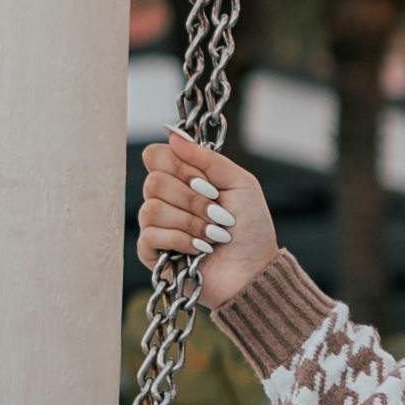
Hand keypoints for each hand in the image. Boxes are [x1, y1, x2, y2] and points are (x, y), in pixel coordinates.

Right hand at [137, 128, 276, 306]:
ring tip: (214, 235)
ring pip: (151, 209)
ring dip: (190, 222)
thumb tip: (171, 134)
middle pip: (153, 182)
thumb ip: (208, 158)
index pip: (155, 156)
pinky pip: (149, 235)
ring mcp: (157, 225)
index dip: (180, 167)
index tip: (207, 183)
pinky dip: (181, 240)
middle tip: (218, 213)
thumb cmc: (251, 227)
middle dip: (193, 200)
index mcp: (183, 178)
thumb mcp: (240, 182)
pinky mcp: (152, 253)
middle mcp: (165, 198)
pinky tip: (200, 250)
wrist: (255, 270)